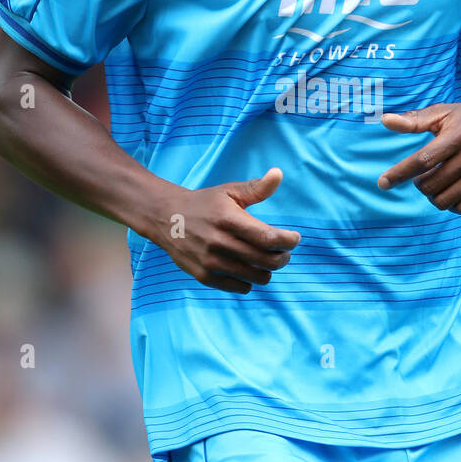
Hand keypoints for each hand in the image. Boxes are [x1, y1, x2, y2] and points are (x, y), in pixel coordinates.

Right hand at [153, 166, 299, 292]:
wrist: (166, 218)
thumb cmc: (204, 203)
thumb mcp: (229, 191)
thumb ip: (256, 187)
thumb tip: (278, 173)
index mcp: (228, 219)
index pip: (268, 238)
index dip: (288, 241)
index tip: (294, 238)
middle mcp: (219, 242)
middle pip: (266, 261)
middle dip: (283, 258)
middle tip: (283, 252)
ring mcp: (210, 262)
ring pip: (256, 277)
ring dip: (268, 271)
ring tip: (267, 261)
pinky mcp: (204, 276)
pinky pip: (240, 287)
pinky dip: (250, 281)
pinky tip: (248, 270)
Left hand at [377, 94, 460, 213]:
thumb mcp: (444, 112)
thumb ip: (414, 120)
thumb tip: (384, 121)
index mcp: (458, 135)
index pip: (423, 160)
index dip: (400, 173)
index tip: (382, 183)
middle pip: (431, 185)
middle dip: (419, 184)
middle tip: (422, 176)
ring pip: (444, 200)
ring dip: (432, 196)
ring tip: (435, 183)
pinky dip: (450, 204)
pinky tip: (450, 190)